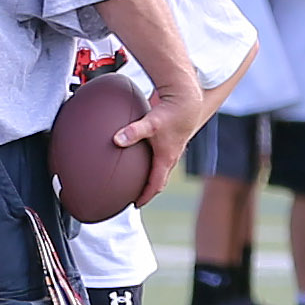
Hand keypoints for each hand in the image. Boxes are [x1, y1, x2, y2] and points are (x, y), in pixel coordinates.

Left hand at [112, 82, 208, 208]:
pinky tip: (139, 155)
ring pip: (160, 168)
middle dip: (147, 190)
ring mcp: (172, 148)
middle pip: (159, 179)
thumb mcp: (150, 123)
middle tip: (133, 196)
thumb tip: (116, 140)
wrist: (187, 100)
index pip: (156, 184)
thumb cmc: (171, 113)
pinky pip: (159, 156)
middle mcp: (171, 156)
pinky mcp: (170, 139)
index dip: (145, 196)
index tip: (135, 204)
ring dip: (149, 176)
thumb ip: (133, 132)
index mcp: (166, 158)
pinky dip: (150, 161)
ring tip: (135, 180)